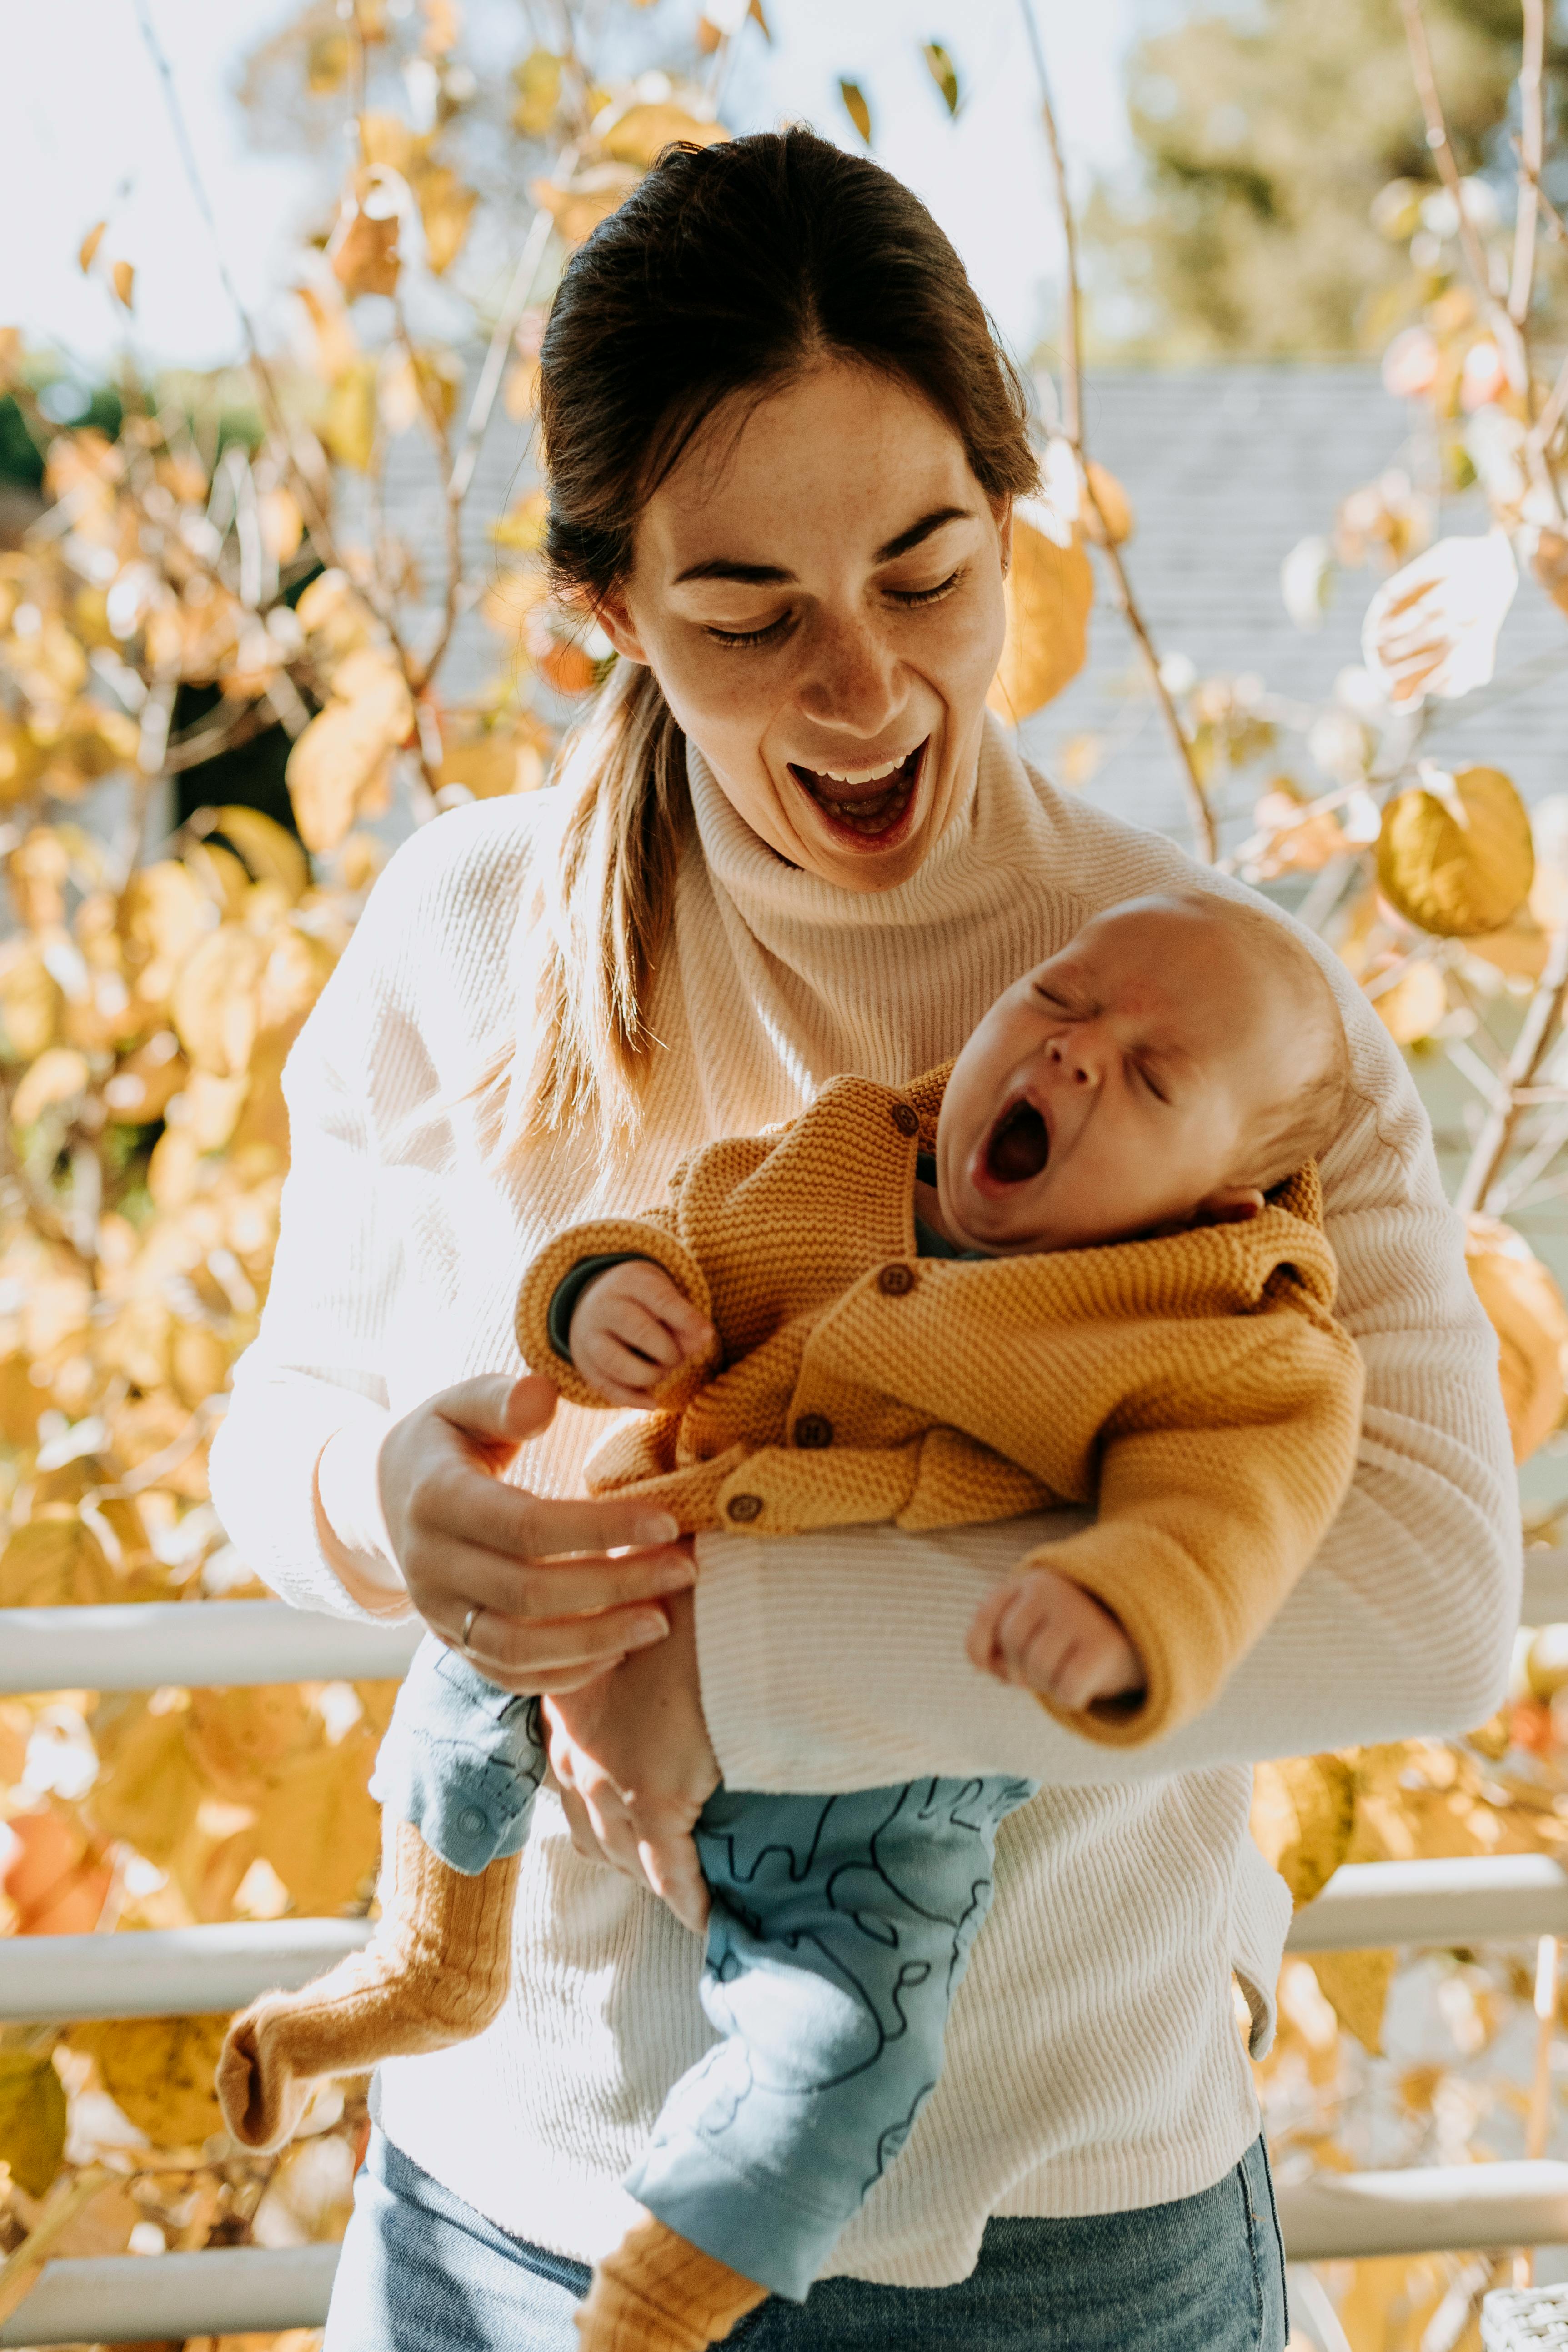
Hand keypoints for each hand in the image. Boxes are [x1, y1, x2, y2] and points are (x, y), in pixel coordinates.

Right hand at [377, 1373, 694, 1695]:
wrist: (381, 1496)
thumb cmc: (445, 1440)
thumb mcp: (460, 1403)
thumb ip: (501, 1398)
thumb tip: (542, 1399)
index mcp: (437, 1500)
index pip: (526, 1525)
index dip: (601, 1527)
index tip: (668, 1520)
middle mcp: (432, 1565)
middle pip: (529, 1592)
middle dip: (616, 1585)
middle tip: (685, 1568)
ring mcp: (439, 1613)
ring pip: (518, 1649)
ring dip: (596, 1641)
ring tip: (661, 1620)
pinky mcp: (453, 1643)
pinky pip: (509, 1675)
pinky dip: (565, 1673)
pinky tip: (619, 1651)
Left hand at [543, 1585, 718, 1933]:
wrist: (695, 1599)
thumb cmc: (669, 1592)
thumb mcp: (634, 1614)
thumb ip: (629, 1627)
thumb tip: (650, 1620)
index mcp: (569, 1710)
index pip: (569, 1778)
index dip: (596, 1804)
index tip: (623, 1822)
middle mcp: (577, 1754)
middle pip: (591, 1828)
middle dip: (621, 1850)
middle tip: (658, 1867)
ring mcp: (611, 1782)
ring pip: (625, 1853)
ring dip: (649, 1874)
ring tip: (682, 1892)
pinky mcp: (655, 1799)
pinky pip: (671, 1869)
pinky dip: (687, 1897)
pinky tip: (704, 1918)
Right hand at [570, 1262, 714, 1408]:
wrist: (596, 1303)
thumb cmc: (644, 1303)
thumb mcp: (664, 1298)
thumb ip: (684, 1320)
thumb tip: (700, 1343)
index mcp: (630, 1282)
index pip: (660, 1298)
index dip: (685, 1318)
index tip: (707, 1335)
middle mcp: (605, 1306)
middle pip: (638, 1329)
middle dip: (668, 1351)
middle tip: (678, 1358)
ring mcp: (589, 1336)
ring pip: (615, 1361)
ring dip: (649, 1375)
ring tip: (663, 1372)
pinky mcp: (585, 1363)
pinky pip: (605, 1386)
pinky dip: (632, 1399)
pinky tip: (653, 1403)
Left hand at [967, 1566, 1143, 1711]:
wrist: (1139, 1638)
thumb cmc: (1072, 1639)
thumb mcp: (1035, 1629)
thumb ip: (1000, 1642)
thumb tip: (985, 1665)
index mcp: (1032, 1581)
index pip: (986, 1615)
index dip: (980, 1649)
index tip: (991, 1666)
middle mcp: (1054, 1589)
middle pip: (1011, 1643)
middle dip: (1019, 1669)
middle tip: (1044, 1671)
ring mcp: (1079, 1614)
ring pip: (1037, 1668)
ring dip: (1046, 1685)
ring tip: (1065, 1674)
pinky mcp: (1102, 1645)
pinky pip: (1066, 1688)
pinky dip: (1070, 1699)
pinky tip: (1085, 1686)